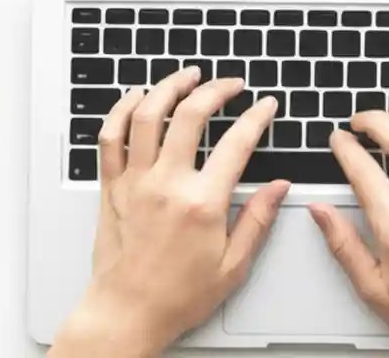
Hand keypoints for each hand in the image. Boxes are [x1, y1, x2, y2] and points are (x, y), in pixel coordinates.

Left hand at [50, 67, 289, 357]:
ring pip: (146, 114)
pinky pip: (109, 137)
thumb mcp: (233, 265)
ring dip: (168, 86)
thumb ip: (258, 219)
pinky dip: (121, 110)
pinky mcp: (111, 186)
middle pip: (190, 115)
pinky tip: (136, 97)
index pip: (237, 143)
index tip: (265, 106)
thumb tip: (279, 188)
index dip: (256, 117)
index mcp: (201, 204)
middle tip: (230, 84)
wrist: (128, 312)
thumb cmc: (177, 296)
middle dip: (215, 90)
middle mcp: (166, 185)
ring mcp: (134, 182)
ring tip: (187, 76)